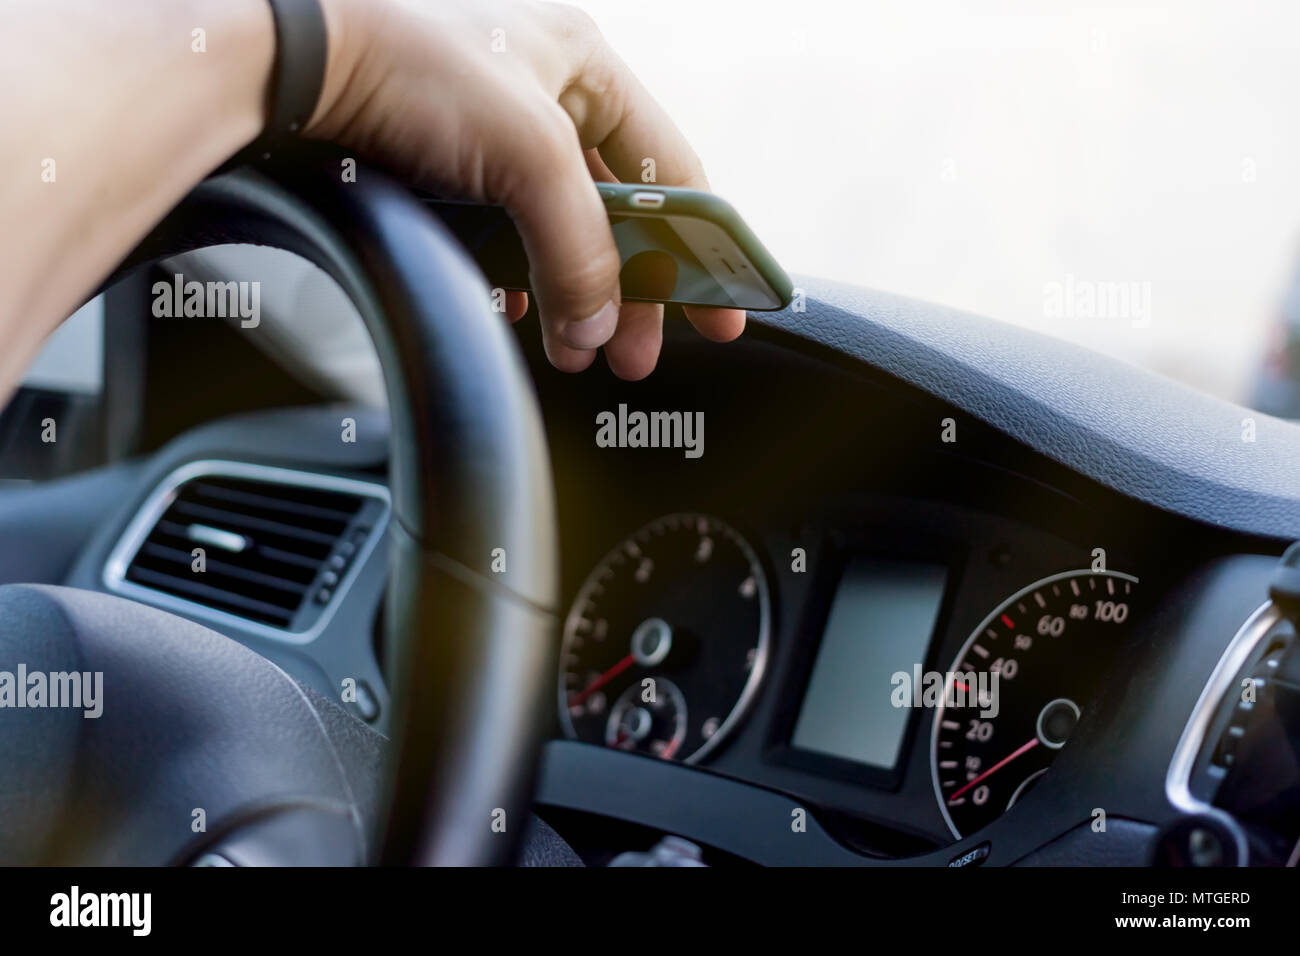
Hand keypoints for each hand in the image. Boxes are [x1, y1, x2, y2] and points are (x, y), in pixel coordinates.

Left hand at [307, 0, 745, 378]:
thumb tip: (598, 323)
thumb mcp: (529, 157)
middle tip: (635, 351)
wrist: (288, 59)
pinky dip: (517, 280)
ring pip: (558, 231)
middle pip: (618, 212)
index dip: (704, 248)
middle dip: (629, 290)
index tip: (718, 312)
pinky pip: (503, 235)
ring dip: (571, 295)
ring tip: (574, 348)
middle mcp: (547, 94)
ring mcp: (491, 132)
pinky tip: (517, 312)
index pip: (676, 171)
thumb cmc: (411, 64)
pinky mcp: (443, 165)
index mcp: (587, 66)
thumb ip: (581, 248)